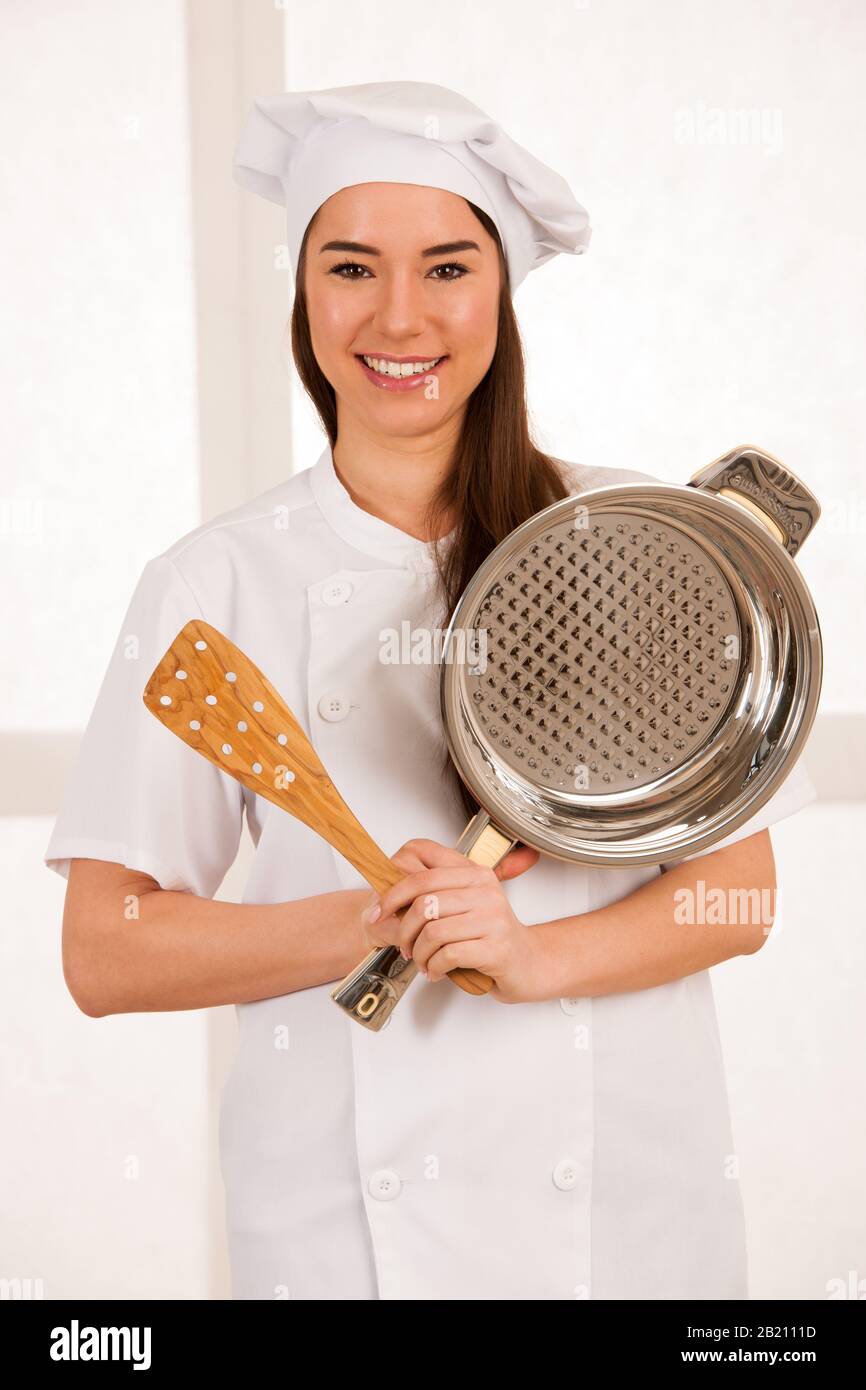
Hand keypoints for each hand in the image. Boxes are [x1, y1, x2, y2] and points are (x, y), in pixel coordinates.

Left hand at [358, 837, 546, 1003]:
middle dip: (403, 930)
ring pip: (432, 932)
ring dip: (419, 954)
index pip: (422, 870)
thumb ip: (432, 890)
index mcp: (474, 873)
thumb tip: (387, 884)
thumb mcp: (463, 903)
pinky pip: (447, 955)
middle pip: (423, 902)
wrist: (528, 963)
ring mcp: (493, 919)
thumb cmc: (488, 934)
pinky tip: (436, 971)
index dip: (393, 891)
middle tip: (403, 946)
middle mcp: (485, 891)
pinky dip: (433, 967)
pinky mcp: (496, 948)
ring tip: (422, 962)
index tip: (381, 911)